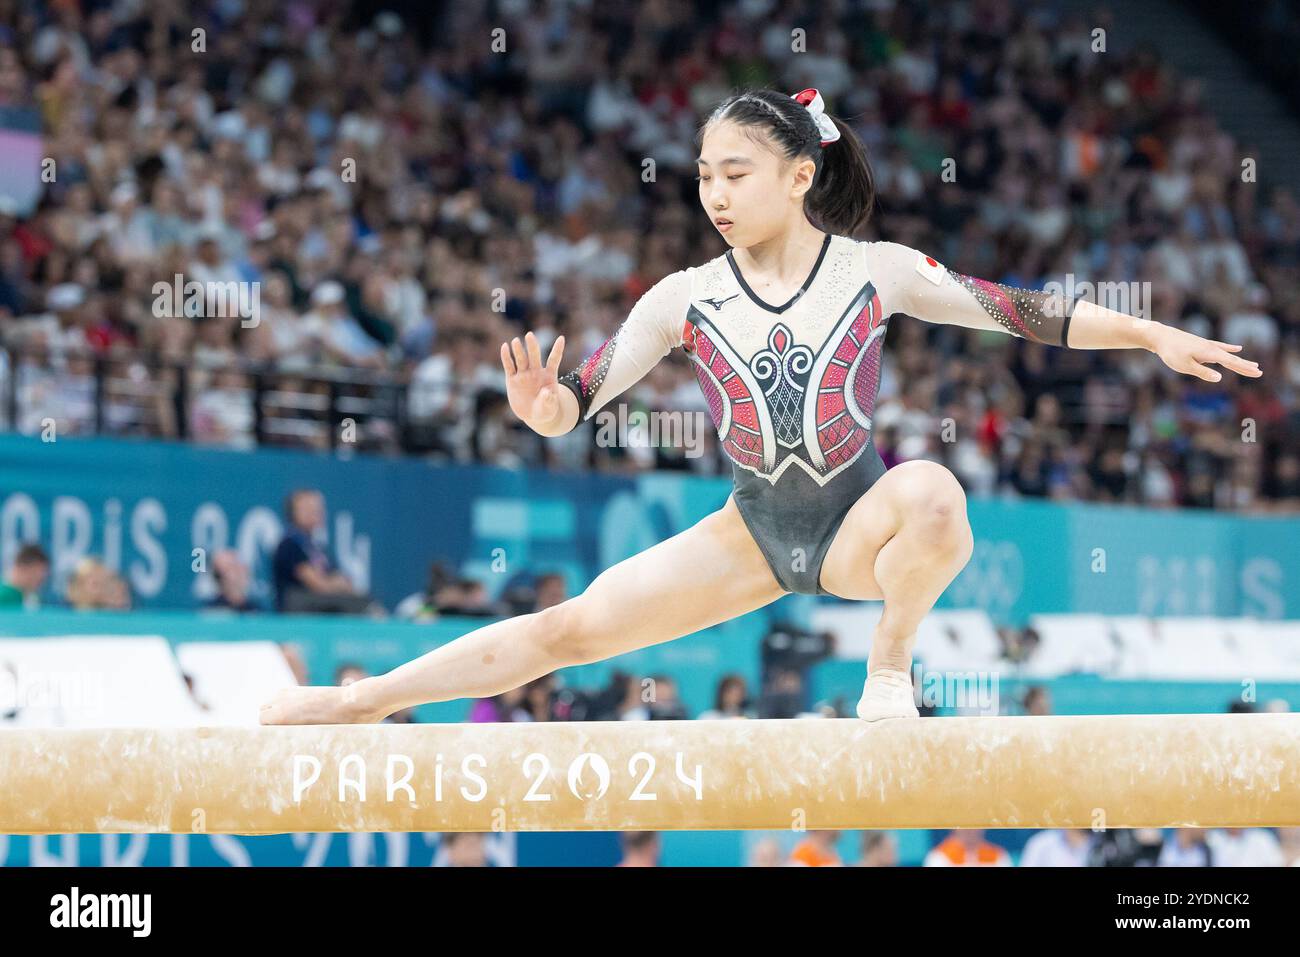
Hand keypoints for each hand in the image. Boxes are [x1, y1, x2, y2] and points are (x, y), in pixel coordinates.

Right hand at [500, 331, 566, 429]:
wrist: (532, 414)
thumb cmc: (545, 409)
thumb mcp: (549, 407)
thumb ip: (549, 400)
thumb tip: (547, 392)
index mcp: (549, 375)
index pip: (554, 360)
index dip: (557, 349)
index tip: (561, 339)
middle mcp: (536, 372)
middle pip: (534, 356)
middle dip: (532, 346)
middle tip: (529, 335)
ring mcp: (524, 374)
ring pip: (521, 359)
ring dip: (518, 350)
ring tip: (516, 341)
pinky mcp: (512, 380)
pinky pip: (509, 367)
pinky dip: (506, 357)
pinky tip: (504, 347)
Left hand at [1146, 325, 1261, 381]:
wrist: (1160, 336)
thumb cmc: (1171, 352)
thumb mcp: (1185, 366)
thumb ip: (1203, 372)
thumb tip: (1220, 378)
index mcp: (1210, 354)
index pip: (1231, 363)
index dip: (1245, 369)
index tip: (1258, 373)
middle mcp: (1212, 348)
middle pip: (1232, 359)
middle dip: (1245, 366)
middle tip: (1259, 372)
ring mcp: (1207, 345)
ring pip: (1228, 354)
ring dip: (1241, 360)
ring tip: (1253, 364)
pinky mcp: (1202, 344)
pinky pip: (1220, 347)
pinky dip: (1230, 349)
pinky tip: (1238, 348)